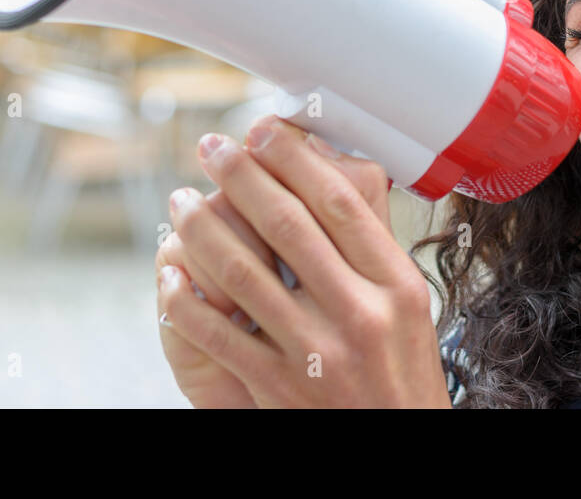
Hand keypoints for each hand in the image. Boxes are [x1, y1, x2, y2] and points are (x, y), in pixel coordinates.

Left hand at [157, 115, 451, 407]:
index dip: (294, 159)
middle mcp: (358, 313)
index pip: (339, 203)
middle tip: (213, 147)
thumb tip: (336, 172)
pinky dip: (186, 300)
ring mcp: (316, 353)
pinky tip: (171, 274)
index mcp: (394, 284)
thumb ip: (373, 244)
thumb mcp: (409, 303)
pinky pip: (218, 334)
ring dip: (202, 228)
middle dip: (240, 176)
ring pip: (242, 273)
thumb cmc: (401, 372)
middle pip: (287, 225)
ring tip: (183, 200)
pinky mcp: (278, 387)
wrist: (397, 447)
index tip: (263, 131)